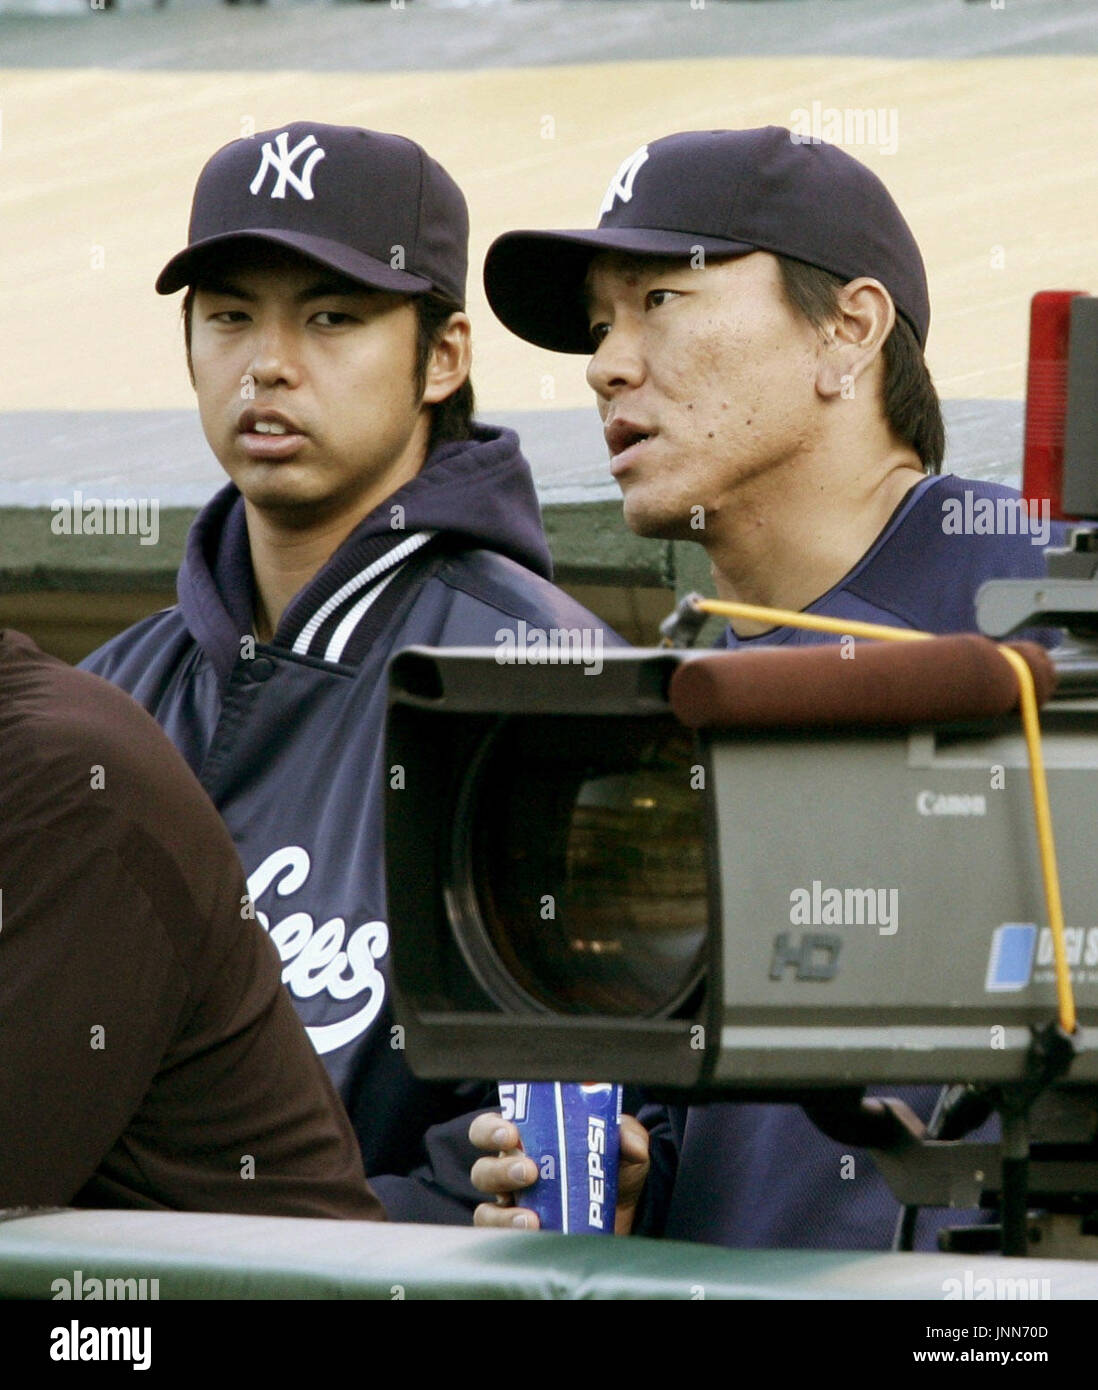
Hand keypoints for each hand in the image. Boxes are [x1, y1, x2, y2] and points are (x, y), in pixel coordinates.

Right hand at [469, 1111, 649, 1234]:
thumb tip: (630, 1143)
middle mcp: (512, 1171)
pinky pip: (497, 1237)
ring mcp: (513, 1207)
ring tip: (532, 1216)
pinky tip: (535, 1231)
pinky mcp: (519, 1236)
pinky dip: (509, 1234)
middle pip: (483, 1167)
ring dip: (505, 1211)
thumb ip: (628, 1136)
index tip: (512, 1133)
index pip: (492, 1128)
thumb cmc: (611, 1173)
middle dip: (500, 1168)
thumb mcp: (623, 1149)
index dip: (492, 1129)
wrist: (622, 1218)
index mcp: (529, 1141)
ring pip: (486, 1207)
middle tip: (530, 1171)